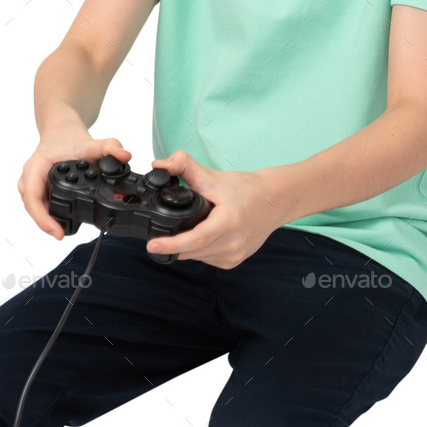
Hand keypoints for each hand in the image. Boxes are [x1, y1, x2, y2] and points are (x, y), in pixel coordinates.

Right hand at [18, 128, 131, 238]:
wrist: (61, 133)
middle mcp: (30, 177)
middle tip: (63, 235)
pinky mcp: (37, 190)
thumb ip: (109, 147)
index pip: (33, 197)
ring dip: (47, 221)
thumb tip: (124, 155)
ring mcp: (32, 185)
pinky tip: (62, 223)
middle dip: (46, 223)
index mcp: (36, 166)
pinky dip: (49, 216)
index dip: (43, 218)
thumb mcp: (91, 143)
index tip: (57, 232)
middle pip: (32, 207)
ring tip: (64, 231)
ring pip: (35, 209)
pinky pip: (39, 207)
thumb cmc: (69, 139)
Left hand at [146, 150, 281, 267]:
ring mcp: (234, 255)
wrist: (274, 201)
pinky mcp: (234, 261)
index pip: (196, 238)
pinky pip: (206, 259)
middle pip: (192, 249)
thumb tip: (160, 165)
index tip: (152, 245)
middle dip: (173, 242)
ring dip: (186, 247)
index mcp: (228, 222)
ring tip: (188, 228)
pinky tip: (203, 235)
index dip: (171, 244)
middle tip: (163, 231)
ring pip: (197, 256)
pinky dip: (198, 249)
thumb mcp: (213, 177)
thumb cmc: (246, 189)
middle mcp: (233, 243)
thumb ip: (185, 166)